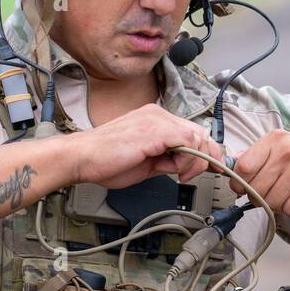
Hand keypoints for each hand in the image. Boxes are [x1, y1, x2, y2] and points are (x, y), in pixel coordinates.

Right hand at [72, 103, 225, 187]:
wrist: (81, 158)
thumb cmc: (104, 161)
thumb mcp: (145, 163)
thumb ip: (166, 160)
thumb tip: (183, 165)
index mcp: (153, 119)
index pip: (191, 131)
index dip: (204, 151)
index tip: (207, 168)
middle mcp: (157, 115)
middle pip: (199, 131)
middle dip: (204, 158)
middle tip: (190, 175)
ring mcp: (156, 120)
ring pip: (197, 136)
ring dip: (195, 161)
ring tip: (179, 174)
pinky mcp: (155, 130)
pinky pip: (188, 141)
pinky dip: (189, 159)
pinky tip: (176, 170)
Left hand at [231, 130, 289, 216]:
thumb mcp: (287, 145)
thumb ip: (260, 156)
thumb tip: (231, 166)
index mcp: (276, 140)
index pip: (243, 167)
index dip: (240, 183)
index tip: (244, 189)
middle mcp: (287, 153)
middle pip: (255, 188)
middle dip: (261, 198)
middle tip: (275, 193)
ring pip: (271, 202)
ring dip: (280, 204)